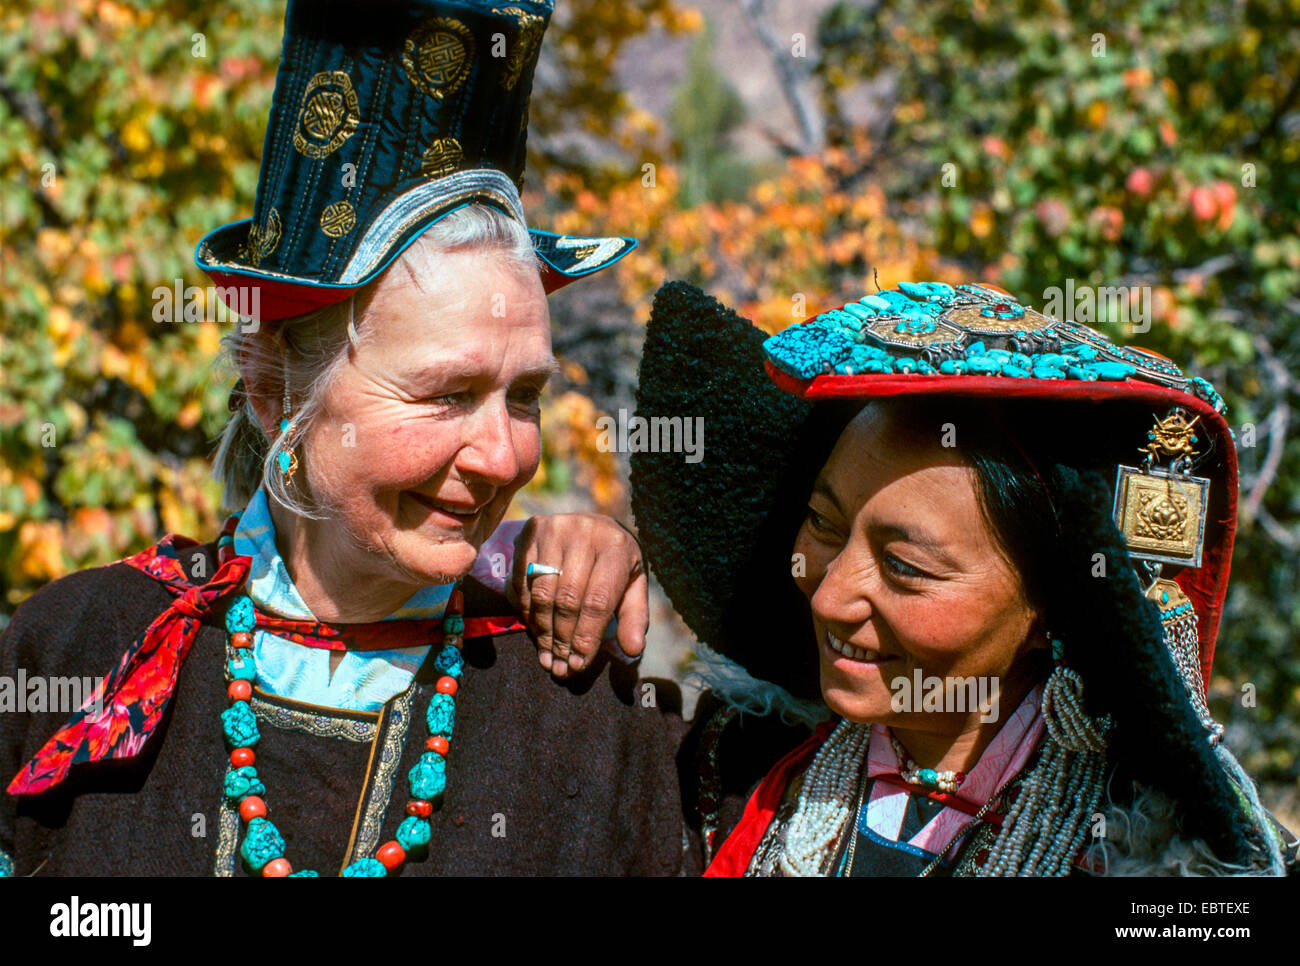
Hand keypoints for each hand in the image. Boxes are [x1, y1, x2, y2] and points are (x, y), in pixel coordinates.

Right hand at [508, 514, 648, 678]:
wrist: (594, 525)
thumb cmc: (615, 563)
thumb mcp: (632, 586)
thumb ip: (634, 617)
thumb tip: (633, 650)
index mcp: (616, 546)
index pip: (597, 601)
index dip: (586, 637)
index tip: (579, 664)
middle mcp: (585, 531)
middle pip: (567, 599)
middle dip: (563, 639)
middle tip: (561, 666)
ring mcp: (555, 528)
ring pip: (542, 592)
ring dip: (542, 630)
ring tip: (547, 656)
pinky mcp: (531, 530)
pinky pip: (521, 580)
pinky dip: (526, 610)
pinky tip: (535, 629)